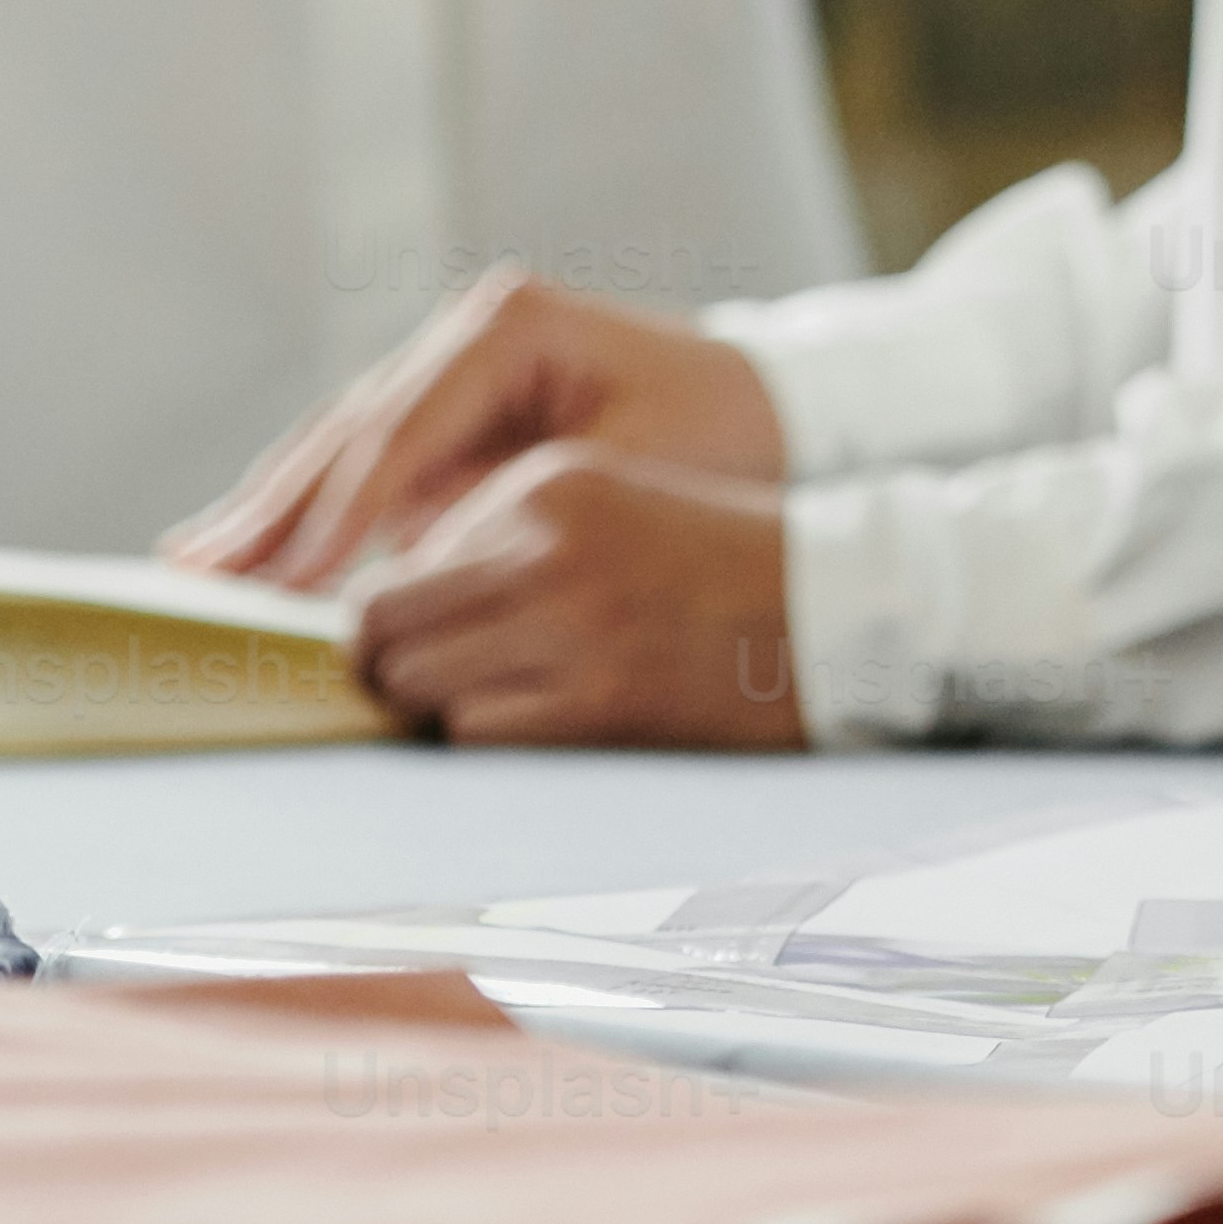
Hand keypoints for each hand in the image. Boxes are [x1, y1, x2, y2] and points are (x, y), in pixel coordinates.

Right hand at [170, 267, 779, 588]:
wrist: (780, 410)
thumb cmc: (722, 442)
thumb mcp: (629, 473)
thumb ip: (514, 512)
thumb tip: (411, 578)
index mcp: (509, 325)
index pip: (400, 430)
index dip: (337, 514)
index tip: (286, 581)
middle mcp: (465, 333)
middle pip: (349, 429)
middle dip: (274, 510)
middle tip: (195, 574)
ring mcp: (450, 369)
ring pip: (340, 443)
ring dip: (269, 509)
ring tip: (190, 563)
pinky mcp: (449, 415)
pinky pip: (364, 465)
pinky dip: (307, 511)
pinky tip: (243, 551)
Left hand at [344, 444, 807, 749]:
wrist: (838, 608)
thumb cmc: (717, 566)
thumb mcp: (608, 506)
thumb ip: (504, 544)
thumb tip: (383, 620)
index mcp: (549, 485)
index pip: (405, 555)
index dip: (404, 610)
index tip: (433, 637)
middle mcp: (546, 547)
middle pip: (384, 622)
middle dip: (395, 661)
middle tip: (433, 682)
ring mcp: (569, 626)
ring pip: (416, 684)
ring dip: (441, 705)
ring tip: (509, 697)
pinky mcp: (593, 704)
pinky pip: (474, 734)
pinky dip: (492, 738)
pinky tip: (550, 719)